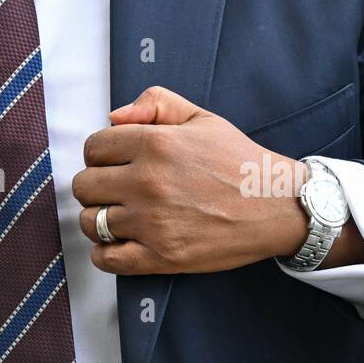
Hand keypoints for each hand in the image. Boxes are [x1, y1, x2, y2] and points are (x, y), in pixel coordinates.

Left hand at [72, 86, 308, 275]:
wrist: (278, 205)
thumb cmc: (239, 160)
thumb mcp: (200, 117)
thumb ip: (155, 104)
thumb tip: (113, 116)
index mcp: (155, 143)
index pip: (93, 148)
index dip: (100, 154)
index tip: (114, 162)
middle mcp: (148, 182)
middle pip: (85, 186)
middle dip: (96, 185)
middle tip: (116, 189)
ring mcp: (153, 222)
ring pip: (91, 222)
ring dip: (100, 218)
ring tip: (120, 215)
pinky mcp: (162, 256)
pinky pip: (107, 259)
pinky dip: (106, 253)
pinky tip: (121, 242)